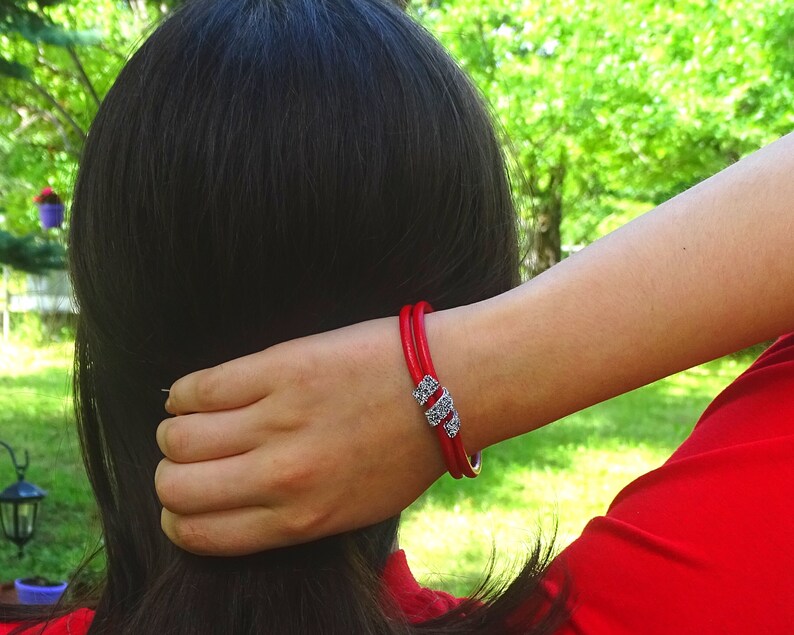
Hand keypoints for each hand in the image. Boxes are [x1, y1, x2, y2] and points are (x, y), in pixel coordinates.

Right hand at [154, 314, 461, 555]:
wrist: (447, 385)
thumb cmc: (404, 450)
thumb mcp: (355, 509)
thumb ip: (292, 518)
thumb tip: (232, 506)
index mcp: (302, 519)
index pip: (200, 534)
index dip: (179, 518)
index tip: (186, 502)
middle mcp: (282, 476)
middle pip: (175, 486)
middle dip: (170, 476)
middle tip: (189, 459)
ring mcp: (278, 419)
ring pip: (178, 436)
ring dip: (175, 432)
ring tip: (194, 422)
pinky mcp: (279, 369)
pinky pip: (198, 387)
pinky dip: (184, 394)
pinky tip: (197, 395)